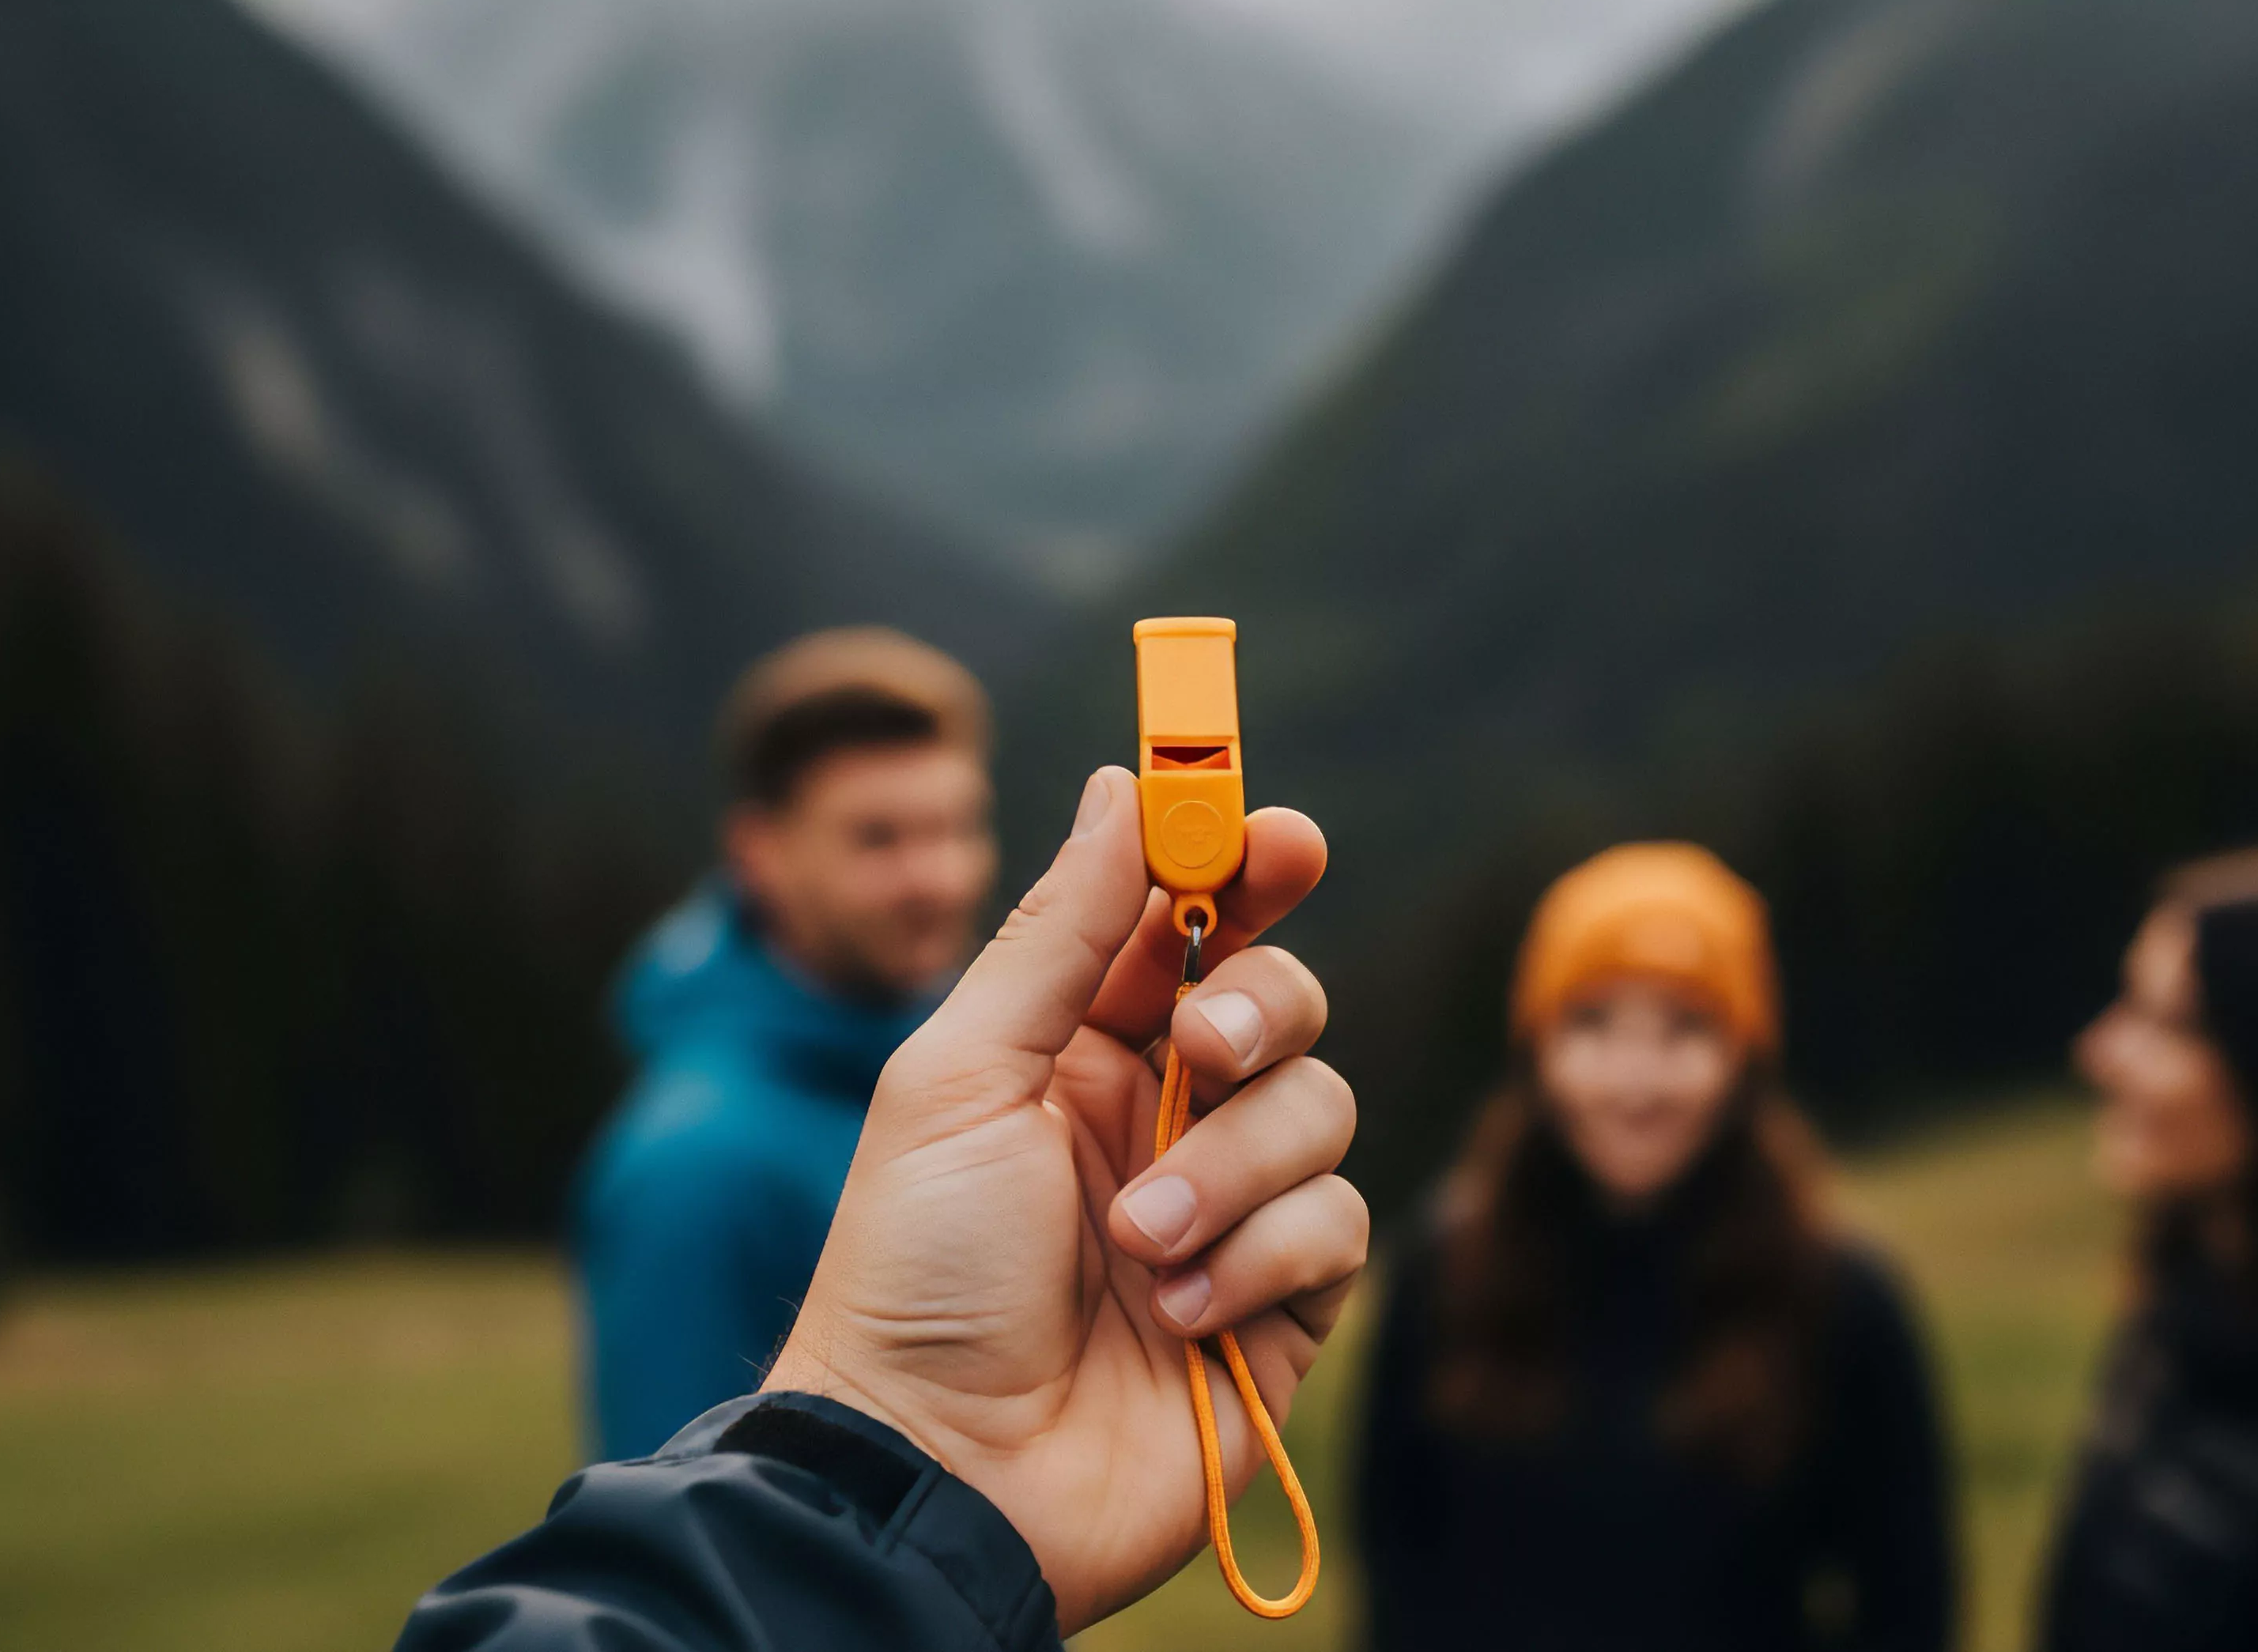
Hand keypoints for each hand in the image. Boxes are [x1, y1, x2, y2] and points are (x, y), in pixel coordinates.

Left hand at [765, 767, 1361, 1632]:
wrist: (942, 1470)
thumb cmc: (918, 1273)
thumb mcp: (960, 1077)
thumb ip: (1057, 934)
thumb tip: (1121, 786)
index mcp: (1080, 1048)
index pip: (1193, 925)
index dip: (1247, 869)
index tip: (1282, 838)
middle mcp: (1166, 1115)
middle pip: (1285, 1003)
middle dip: (1257, 1015)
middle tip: (1196, 1054)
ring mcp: (1231, 1210)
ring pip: (1323, 1110)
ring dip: (1230, 1172)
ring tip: (1137, 1245)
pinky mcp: (1283, 1304)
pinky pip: (1339, 1226)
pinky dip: (1261, 1261)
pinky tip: (1177, 1318)